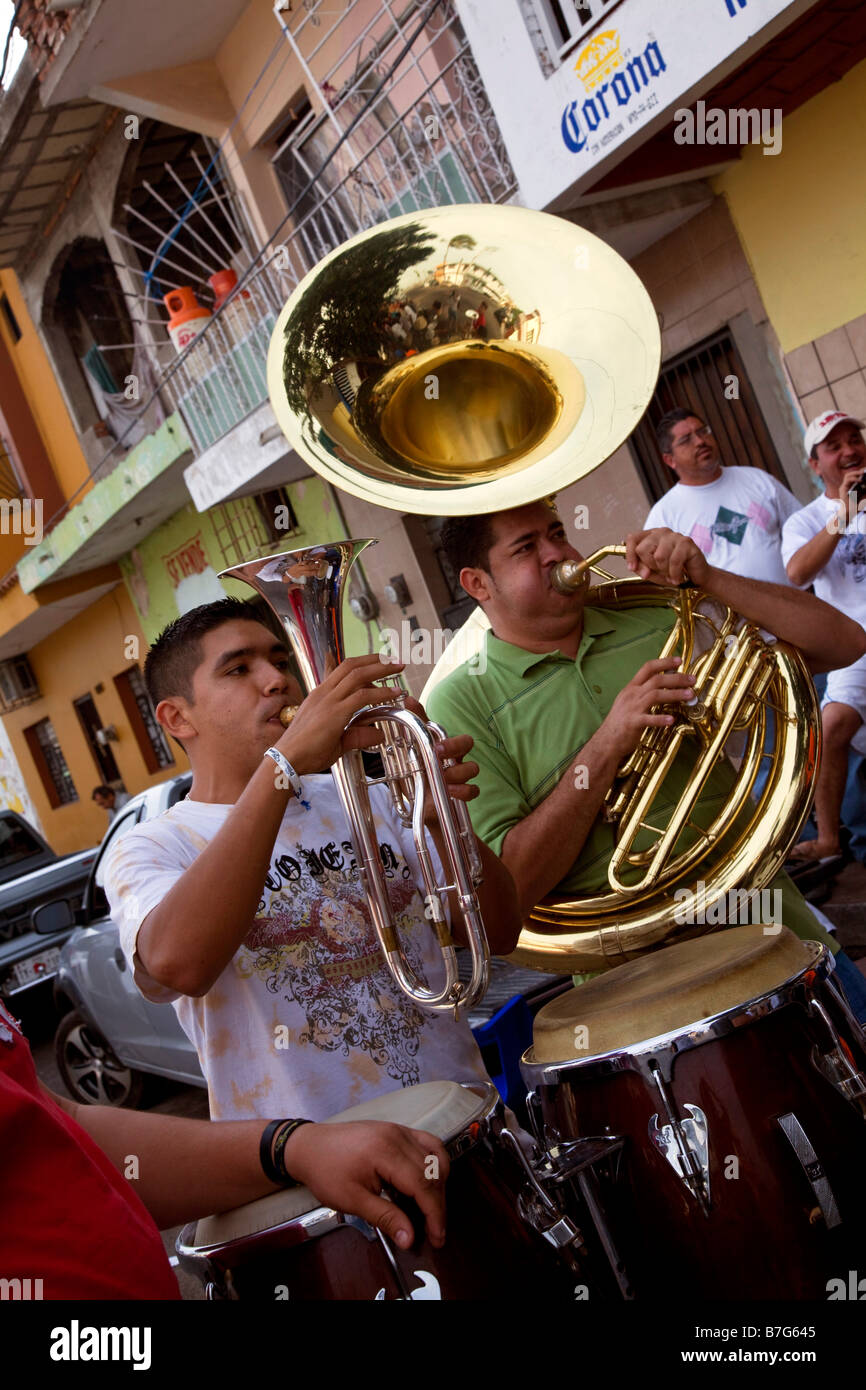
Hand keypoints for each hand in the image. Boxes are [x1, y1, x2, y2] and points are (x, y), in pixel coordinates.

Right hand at [277, 655, 405, 775]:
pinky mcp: (335, 712)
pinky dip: (381, 692)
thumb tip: (379, 734)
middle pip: (352, 666)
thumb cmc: (305, 752)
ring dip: (381, 669)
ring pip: (358, 675)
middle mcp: (324, 693)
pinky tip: (394, 693)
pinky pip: (363, 696)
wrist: (287, 760)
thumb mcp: (335, 739)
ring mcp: (328, 701)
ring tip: (399, 667)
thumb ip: (357, 734)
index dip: (360, 663)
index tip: (376, 660)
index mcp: (320, 695)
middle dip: (374, 660)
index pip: (340, 670)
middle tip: (393, 659)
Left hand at [282, 1119, 449, 1248]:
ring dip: (439, 1184)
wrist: (308, 1147)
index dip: (434, 1213)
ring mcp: (399, 1129)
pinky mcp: (397, 1129)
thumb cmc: (326, 1173)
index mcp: (386, 1152)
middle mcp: (398, 1136)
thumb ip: (385, 1218)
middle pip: (432, 1171)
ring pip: (435, 1155)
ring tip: (432, 1209)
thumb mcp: (352, 1201)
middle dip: (437, 1204)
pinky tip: (430, 1180)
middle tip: (434, 1231)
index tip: (436, 1237)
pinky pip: (427, 1143)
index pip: (423, 1184)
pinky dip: (434, 1163)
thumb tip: (410, 1239)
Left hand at [402, 700, 479, 824]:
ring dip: (458, 773)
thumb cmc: (421, 772)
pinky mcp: (463, 793)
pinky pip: (474, 790)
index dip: (449, 738)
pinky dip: (465, 791)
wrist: (420, 802)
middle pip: (467, 743)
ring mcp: (461, 776)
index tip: (435, 744)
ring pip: (473, 768)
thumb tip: (409, 698)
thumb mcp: (415, 749)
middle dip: (455, 747)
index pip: (454, 734)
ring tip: (443, 778)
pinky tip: (452, 792)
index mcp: (445, 747)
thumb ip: (416, 725)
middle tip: (438, 753)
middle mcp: (455, 758)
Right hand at [602, 658, 694, 760]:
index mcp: (631, 688)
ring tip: (690, 695)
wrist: (606, 740)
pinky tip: (672, 720)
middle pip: (656, 680)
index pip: (648, 668)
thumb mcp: (629, 701)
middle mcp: (632, 695)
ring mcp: (632, 708)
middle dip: (677, 678)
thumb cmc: (620, 722)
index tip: (679, 660)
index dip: (664, 662)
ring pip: (655, 695)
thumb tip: (665, 688)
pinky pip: (648, 719)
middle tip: (692, 680)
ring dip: (675, 694)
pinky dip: (661, 719)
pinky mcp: (633, 723)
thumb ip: (644, 693)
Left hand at [625, 529, 708, 587]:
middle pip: (643, 549)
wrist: (696, 578)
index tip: (632, 567)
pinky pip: (674, 560)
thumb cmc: (673, 572)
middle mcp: (661, 532)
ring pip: (659, 556)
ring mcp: (675, 536)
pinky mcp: (687, 542)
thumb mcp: (653, 572)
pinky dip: (674, 574)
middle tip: (661, 571)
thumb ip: (642, 569)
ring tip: (671, 574)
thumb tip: (635, 567)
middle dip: (650, 566)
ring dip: (664, 571)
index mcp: (650, 536)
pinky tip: (677, 578)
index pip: (633, 538)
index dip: (629, 554)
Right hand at [838, 467, 865, 505]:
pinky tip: (860, 480)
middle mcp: (845, 486)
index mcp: (849, 486)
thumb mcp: (863, 494)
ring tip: (863, 473)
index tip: (865, 470)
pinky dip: (854, 479)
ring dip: (856, 473)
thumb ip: (865, 488)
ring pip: (847, 476)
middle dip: (857, 471)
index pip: (852, 476)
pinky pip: (847, 481)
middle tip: (864, 470)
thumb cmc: (855, 505)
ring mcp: (843, 487)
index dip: (859, 472)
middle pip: (849, 474)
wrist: (849, 513)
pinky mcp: (842, 490)